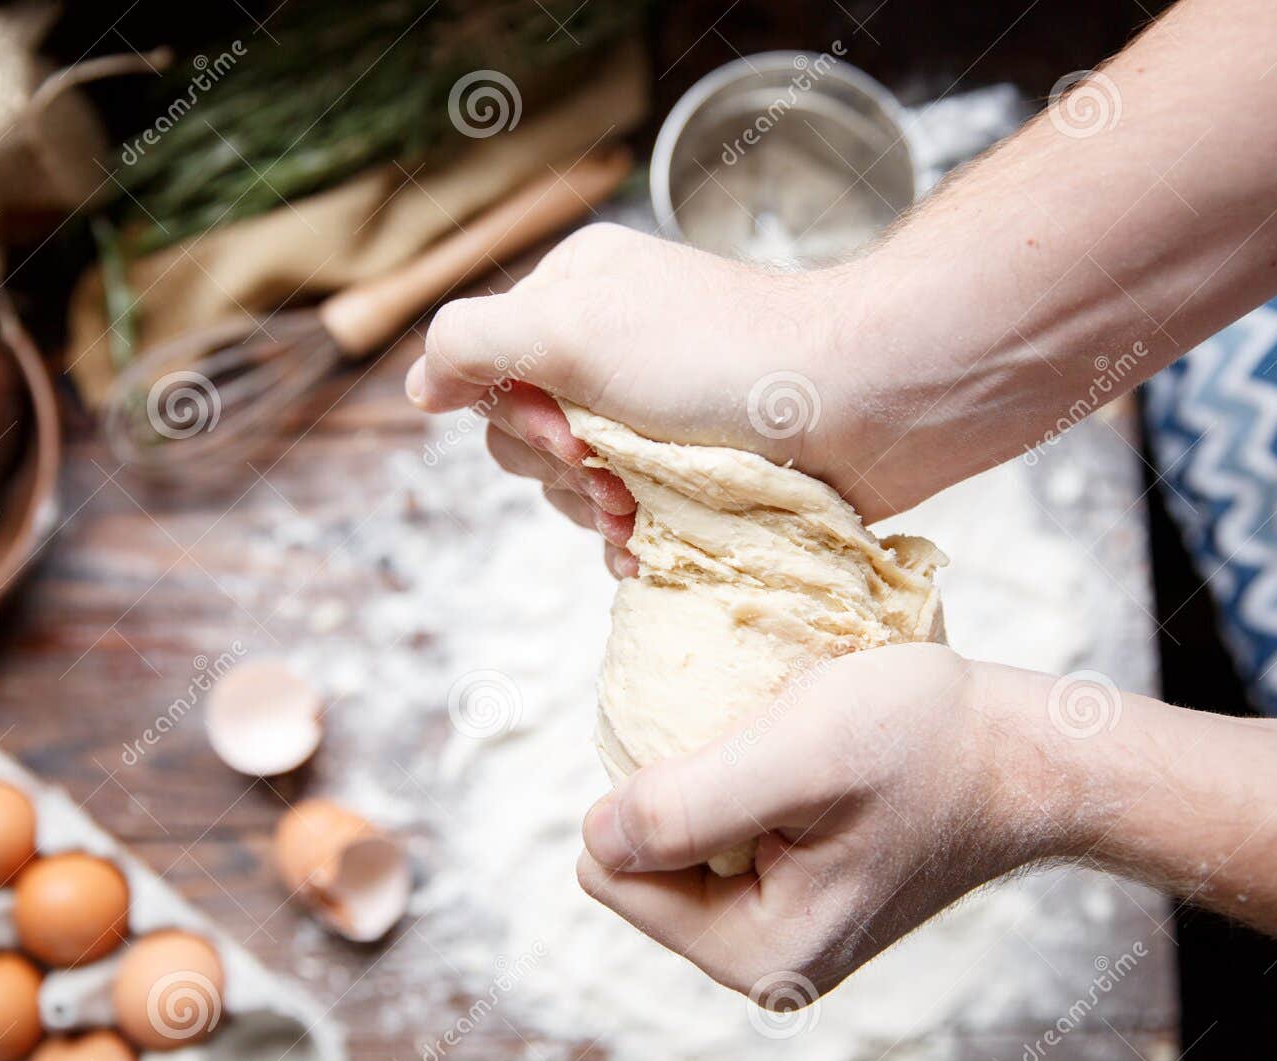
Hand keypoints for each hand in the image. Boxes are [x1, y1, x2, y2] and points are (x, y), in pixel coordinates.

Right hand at [405, 224, 939, 574]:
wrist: (858, 407)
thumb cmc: (715, 359)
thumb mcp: (569, 327)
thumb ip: (472, 345)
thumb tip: (418, 387)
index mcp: (576, 297)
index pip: (488, 370)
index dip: (517, 418)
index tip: (572, 433)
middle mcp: (611, 351)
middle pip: (524, 437)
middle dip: (563, 470)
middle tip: (614, 471)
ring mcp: (655, 416)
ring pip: (574, 488)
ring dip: (601, 510)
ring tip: (649, 512)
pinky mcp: (696, 473)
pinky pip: (628, 520)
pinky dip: (636, 541)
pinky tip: (657, 548)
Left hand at [573, 644, 1065, 1001]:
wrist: (1029, 752)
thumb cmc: (933, 741)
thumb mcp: (802, 756)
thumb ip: (689, 805)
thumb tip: (595, 837)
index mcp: (756, 951)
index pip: (610, 870)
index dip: (650, 791)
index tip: (732, 747)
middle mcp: (765, 958)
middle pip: (642, 858)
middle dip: (682, 784)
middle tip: (767, 740)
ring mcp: (784, 925)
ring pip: (682, 835)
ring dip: (717, 774)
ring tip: (791, 744)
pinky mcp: (802, 888)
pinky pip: (726, 827)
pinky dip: (748, 779)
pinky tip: (803, 756)